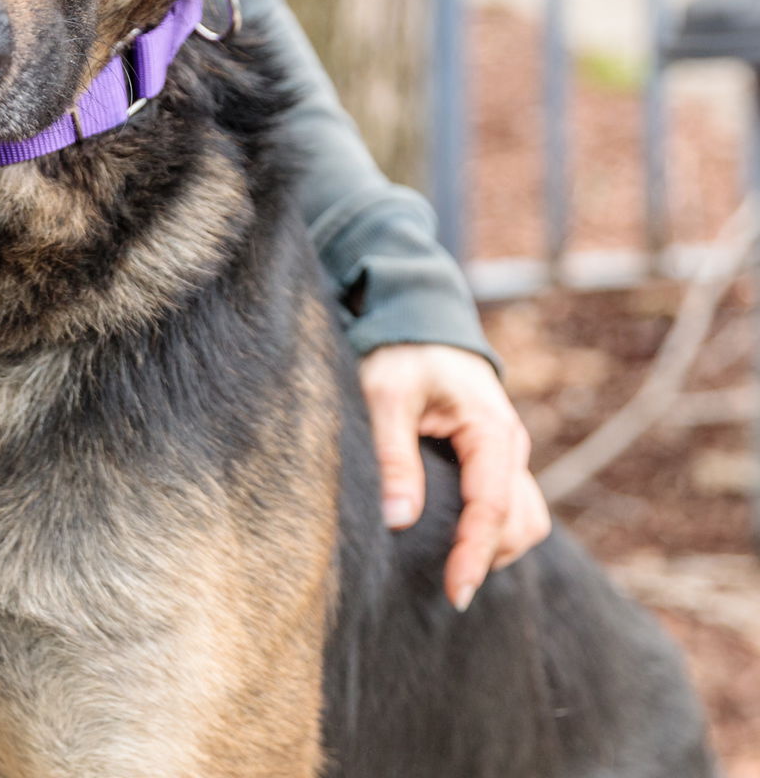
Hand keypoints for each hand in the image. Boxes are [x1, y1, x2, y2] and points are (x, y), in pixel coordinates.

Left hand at [358, 342, 550, 611]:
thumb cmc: (400, 354)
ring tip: (453, 568)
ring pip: (525, 518)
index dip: (474, 555)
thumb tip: (398, 522)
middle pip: (520, 523)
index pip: (493, 508)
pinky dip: (494, 529)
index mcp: (491, 429)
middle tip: (446, 586)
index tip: (453, 592)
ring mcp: (509, 451)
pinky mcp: (496, 457)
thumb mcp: (385, 397)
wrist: (418, 319)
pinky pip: (512, 504)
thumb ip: (394, 456)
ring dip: (496, 546)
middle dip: (488, 556)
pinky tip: (460, 541)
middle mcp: (511, 444)